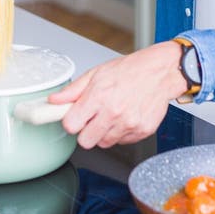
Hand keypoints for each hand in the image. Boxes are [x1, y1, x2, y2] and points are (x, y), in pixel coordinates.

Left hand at [49, 41, 187, 148]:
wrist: (160, 72)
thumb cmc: (130, 70)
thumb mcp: (97, 74)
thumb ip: (73, 90)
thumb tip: (54, 101)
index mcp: (98, 96)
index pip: (71, 125)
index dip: (71, 122)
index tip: (75, 118)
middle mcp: (113, 112)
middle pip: (85, 141)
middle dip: (86, 132)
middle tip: (93, 119)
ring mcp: (128, 124)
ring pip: (104, 143)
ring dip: (105, 132)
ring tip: (113, 115)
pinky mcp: (142, 131)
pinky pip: (123, 142)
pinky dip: (122, 133)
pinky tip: (126, 117)